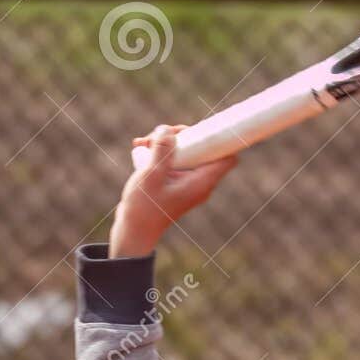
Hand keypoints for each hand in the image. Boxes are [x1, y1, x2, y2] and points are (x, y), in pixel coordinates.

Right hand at [109, 124, 236, 257]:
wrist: (132, 233)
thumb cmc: (144, 209)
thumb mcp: (151, 175)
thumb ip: (162, 151)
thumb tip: (166, 129)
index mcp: (202, 182)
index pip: (227, 156)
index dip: (221, 139)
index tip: (206, 126)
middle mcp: (198, 182)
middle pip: (202, 148)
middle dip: (181, 136)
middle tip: (160, 133)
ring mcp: (185, 182)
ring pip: (185, 152)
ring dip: (165, 143)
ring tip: (142, 142)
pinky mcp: (173, 182)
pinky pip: (173, 161)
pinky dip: (159, 153)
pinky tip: (139, 149)